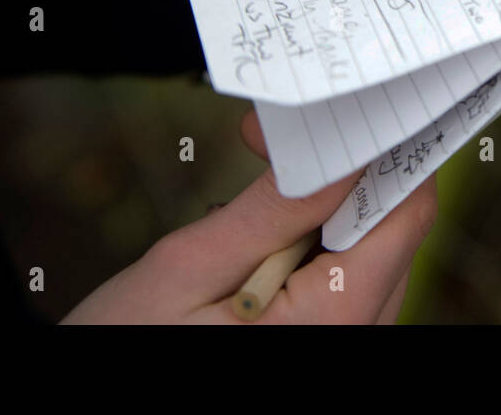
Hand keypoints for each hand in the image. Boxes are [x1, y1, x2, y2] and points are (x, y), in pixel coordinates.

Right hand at [63, 110, 434, 323]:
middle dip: (340, 173)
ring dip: (323, 210)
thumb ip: (272, 209)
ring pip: (369, 250)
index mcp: (336, 319)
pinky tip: (262, 239)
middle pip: (392, 228)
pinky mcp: (327, 340)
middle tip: (262, 142)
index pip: (406, 212)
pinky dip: (314, 246)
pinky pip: (345, 279)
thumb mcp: (187, 268)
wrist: (94, 405)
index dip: (382, 150)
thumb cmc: (127, 346)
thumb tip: (339, 151)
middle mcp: (358, 335)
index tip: (331, 114)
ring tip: (250, 198)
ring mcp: (346, 341)